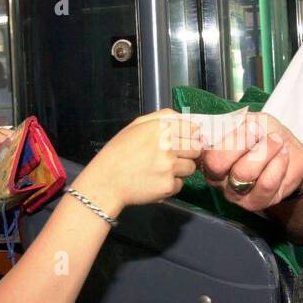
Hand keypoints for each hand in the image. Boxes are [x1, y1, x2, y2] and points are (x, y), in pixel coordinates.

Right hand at [76, 109, 204, 213]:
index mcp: (161, 127)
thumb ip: (163, 117)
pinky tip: (156, 181)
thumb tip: (187, 119)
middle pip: (196, 148)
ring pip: (191, 167)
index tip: (183, 141)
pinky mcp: (169, 185)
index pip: (193, 129)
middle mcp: (168, 145)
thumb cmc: (119, 152)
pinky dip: (171, 184)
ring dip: (180, 169)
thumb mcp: (136, 125)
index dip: (190, 136)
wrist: (106, 181)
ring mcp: (170, 166)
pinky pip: (181, 184)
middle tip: (171, 157)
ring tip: (162, 169)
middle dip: (187, 153)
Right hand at [199, 112, 302, 211]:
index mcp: (208, 154)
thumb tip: (246, 128)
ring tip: (277, 141)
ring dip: (265, 151)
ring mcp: (233, 193)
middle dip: (242, 142)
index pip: (203, 150)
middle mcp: (215, 177)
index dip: (220, 139)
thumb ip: (243, 124)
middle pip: (217, 163)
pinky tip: (283, 155)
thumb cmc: (265, 135)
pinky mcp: (254, 202)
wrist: (288, 152)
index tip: (247, 127)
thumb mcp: (253, 121)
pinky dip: (278, 163)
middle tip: (260, 132)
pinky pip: (265, 183)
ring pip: (243, 173)